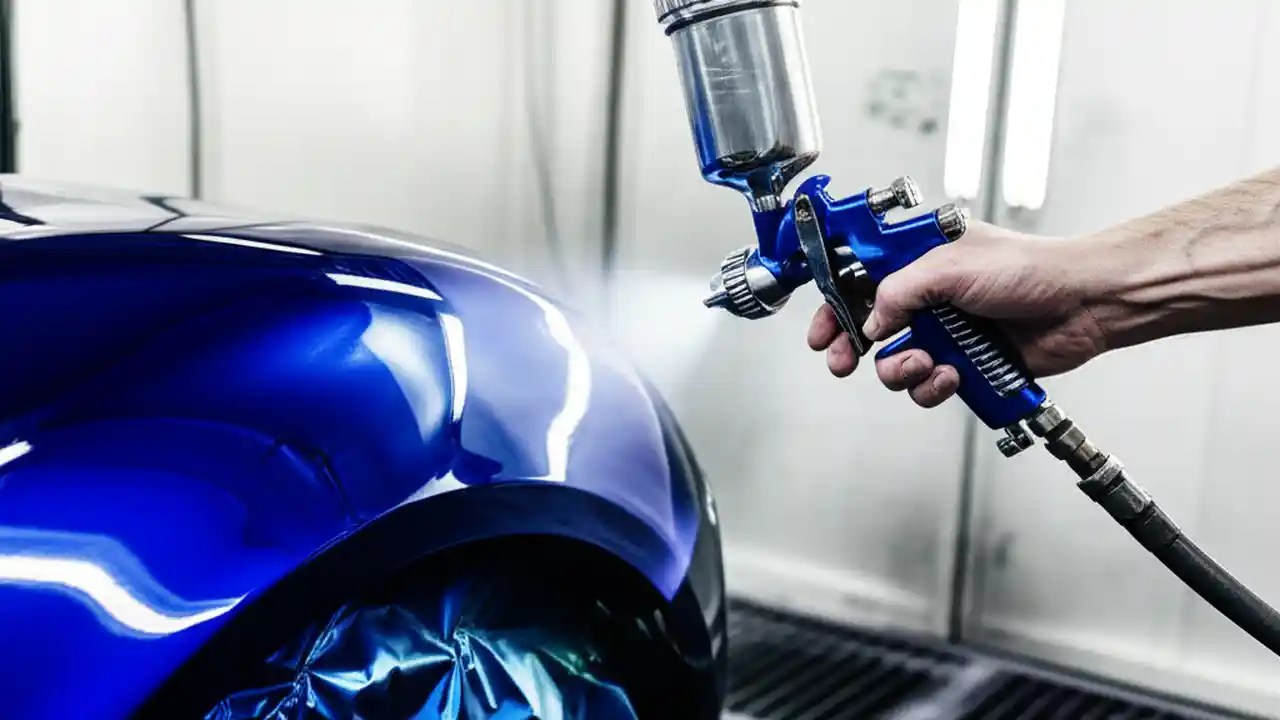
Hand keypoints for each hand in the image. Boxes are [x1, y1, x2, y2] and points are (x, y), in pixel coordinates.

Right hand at [806, 221, 1107, 407]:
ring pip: (895, 363)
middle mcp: (928, 296)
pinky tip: (953, 373)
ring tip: (924, 362)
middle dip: (851, 347)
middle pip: (866, 328)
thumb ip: (899, 291)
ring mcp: (945, 332)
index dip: (834, 303)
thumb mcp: (952, 266)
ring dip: (902, 369)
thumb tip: (869, 323)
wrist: (1083, 306)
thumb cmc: (1032, 269)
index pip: (859, 278)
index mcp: (919, 260)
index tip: (820, 328)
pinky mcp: (963, 364)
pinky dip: (934, 386)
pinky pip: (927, 386)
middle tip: (842, 360)